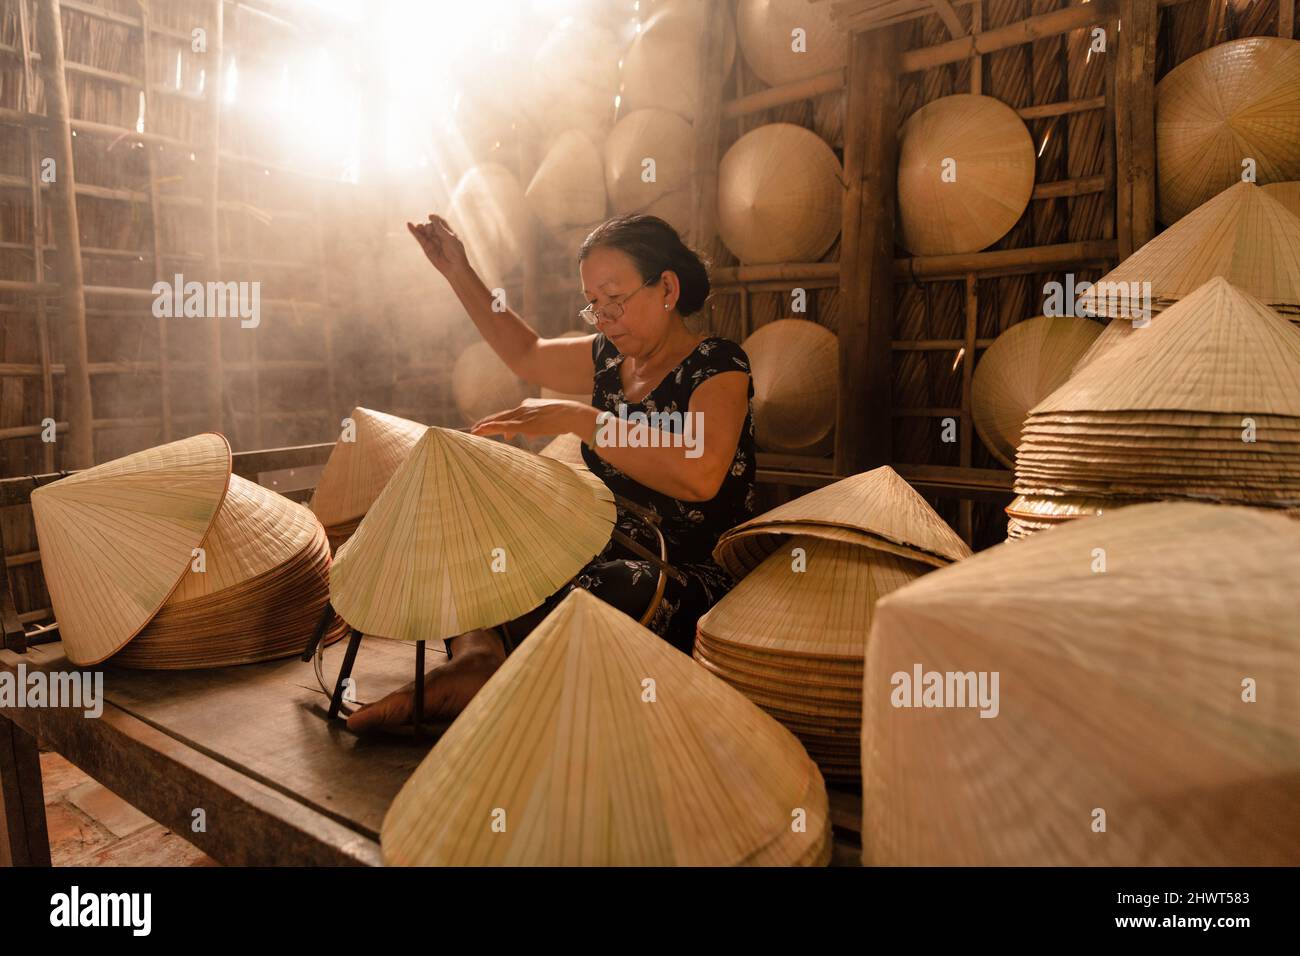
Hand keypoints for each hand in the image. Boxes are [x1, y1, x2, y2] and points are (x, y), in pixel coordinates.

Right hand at [406, 214, 472, 277]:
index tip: (430, 217)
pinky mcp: (426, 247)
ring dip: (421, 227)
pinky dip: (414, 231)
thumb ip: (439, 227)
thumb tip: (431, 216)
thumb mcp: (449, 237)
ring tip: (420, 228)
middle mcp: (439, 236)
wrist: (454, 267)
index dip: (434, 218)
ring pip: (424, 231)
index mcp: (447, 232)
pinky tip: (409, 224)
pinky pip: (419, 238)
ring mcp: (432, 241)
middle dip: (429, 226)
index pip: (439, 221)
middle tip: (430, 231)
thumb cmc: (456, 252)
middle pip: (430, 225)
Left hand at [469, 398, 594, 441]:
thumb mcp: (547, 422)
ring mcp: (523, 415)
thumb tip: (527, 436)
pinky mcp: (524, 423)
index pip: (510, 415)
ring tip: (474, 432)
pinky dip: (491, 427)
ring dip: (485, 427)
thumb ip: (535, 428)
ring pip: (499, 421)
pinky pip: (503, 426)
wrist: (572, 414)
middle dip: (487, 423)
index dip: (498, 422)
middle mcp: (523, 408)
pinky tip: (481, 429)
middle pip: (500, 417)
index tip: (488, 428)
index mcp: (528, 406)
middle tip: (475, 430)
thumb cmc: (564, 419)